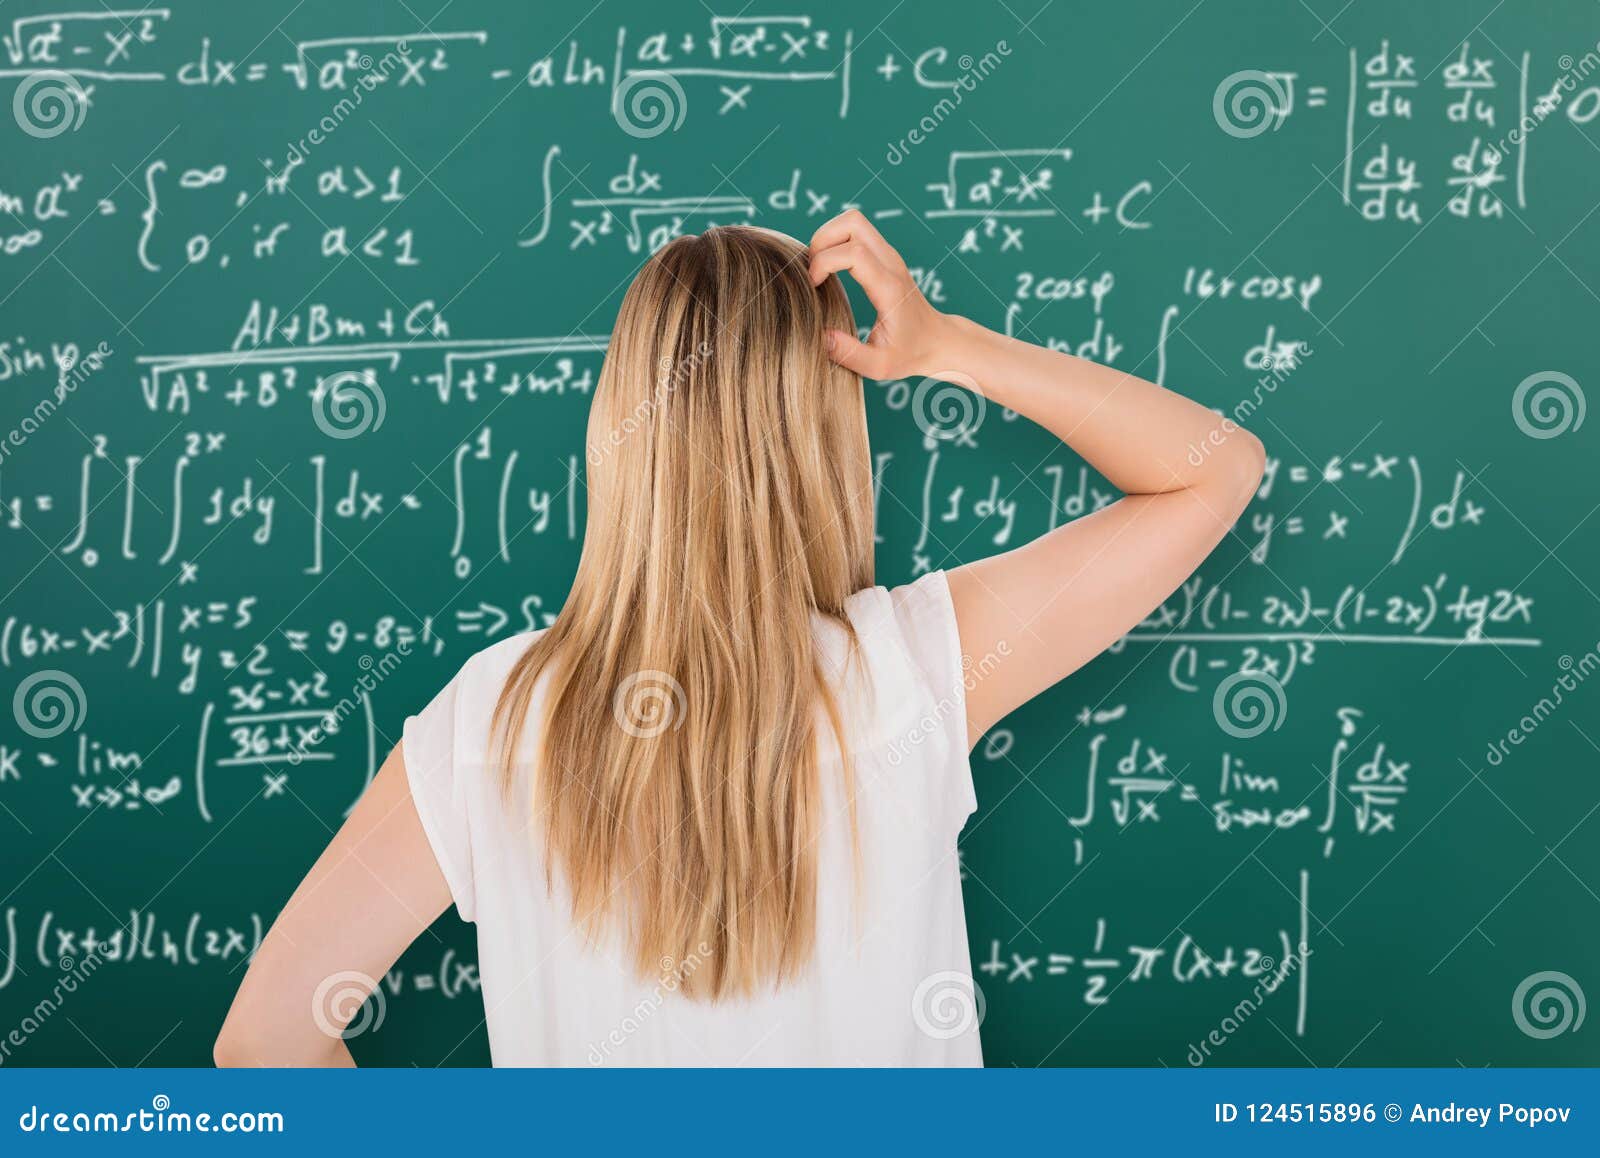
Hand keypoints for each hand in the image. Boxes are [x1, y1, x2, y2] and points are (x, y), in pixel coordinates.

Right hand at [808, 210, 957, 379]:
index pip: (853, 253)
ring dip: (827, 237)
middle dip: (821, 240)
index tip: (814, 286)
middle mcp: (890, 263)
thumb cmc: (909, 354)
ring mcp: (889, 255)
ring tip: (818, 268)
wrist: (937, 341)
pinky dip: (835, 242)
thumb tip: (821, 336)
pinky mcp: (884, 255)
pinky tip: (830, 270)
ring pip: (852, 221)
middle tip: (813, 271)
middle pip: (852, 222)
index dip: (824, 262)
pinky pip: (855, 232)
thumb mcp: (879, 366)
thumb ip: (849, 354)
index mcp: (888, 287)